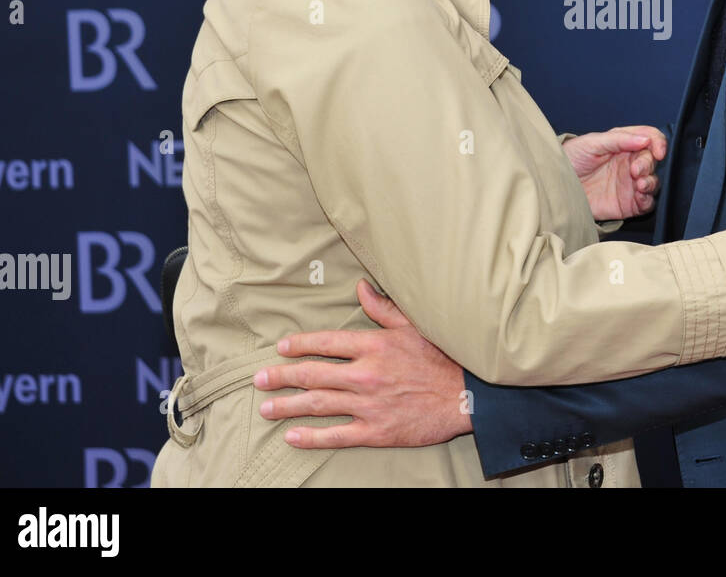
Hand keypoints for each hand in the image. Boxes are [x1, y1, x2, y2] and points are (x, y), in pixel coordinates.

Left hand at [253, 280, 470, 448]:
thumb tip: (361, 287)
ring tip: (266, 408)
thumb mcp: (414, 326)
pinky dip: (311, 437)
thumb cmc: (442, 358)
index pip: (326, 342)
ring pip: (318, 404)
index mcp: (374, 345)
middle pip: (312, 374)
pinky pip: (336, 435)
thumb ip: (383, 308)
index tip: (281, 348)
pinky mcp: (376, 431)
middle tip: (258, 379)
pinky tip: (292, 437)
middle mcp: (365, 374)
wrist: (466, 396)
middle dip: (281, 377)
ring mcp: (368, 405)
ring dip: (287, 407)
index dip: (299, 345)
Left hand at [563, 125, 667, 220]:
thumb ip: (619, 139)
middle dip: (648, 164)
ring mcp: (630, 184)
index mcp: (624, 144)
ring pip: (653, 182)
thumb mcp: (592, 143)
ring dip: (651, 182)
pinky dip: (648, 200)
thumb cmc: (571, 159)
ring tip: (639, 184)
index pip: (650, 138)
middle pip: (652, 161)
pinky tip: (640, 196)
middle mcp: (630, 163)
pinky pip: (648, 203)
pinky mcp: (629, 204)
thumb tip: (644, 139)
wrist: (557, 186)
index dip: (658, 143)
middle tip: (634, 169)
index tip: (657, 151)